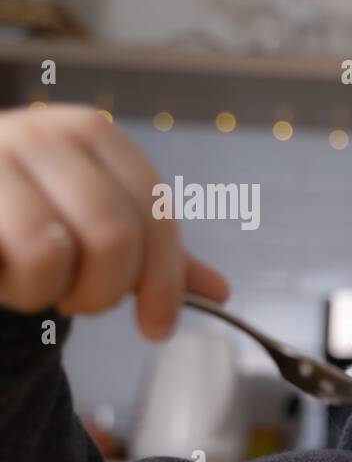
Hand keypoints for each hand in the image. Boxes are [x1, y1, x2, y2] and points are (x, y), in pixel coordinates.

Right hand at [0, 103, 229, 339]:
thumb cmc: (23, 213)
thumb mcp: (90, 221)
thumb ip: (151, 255)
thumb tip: (220, 293)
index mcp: (90, 132)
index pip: (156, 214)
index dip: (165, 282)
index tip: (158, 329)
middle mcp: (39, 132)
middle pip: (113, 235)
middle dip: (102, 291)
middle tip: (76, 301)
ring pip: (47, 251)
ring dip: (43, 293)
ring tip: (28, 284)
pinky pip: (1, 263)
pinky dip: (5, 287)